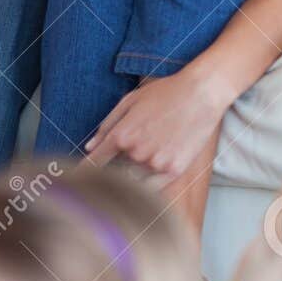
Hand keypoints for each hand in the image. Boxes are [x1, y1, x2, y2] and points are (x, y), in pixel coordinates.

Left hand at [85, 64, 229, 179]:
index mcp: (121, 135)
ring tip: (150, 152)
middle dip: (116, 170)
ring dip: (135, 174)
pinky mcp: (174, 171)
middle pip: (116, 173)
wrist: (201, 94)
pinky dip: (151, 182)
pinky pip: (154, 187)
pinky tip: (157, 164)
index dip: (85, 172)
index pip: (95, 162)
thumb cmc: (164, 93)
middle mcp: (136, 153)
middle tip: (127, 160)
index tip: (80, 181)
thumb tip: (89, 147)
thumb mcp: (130, 101)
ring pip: (135, 180)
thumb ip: (107, 126)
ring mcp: (156, 164)